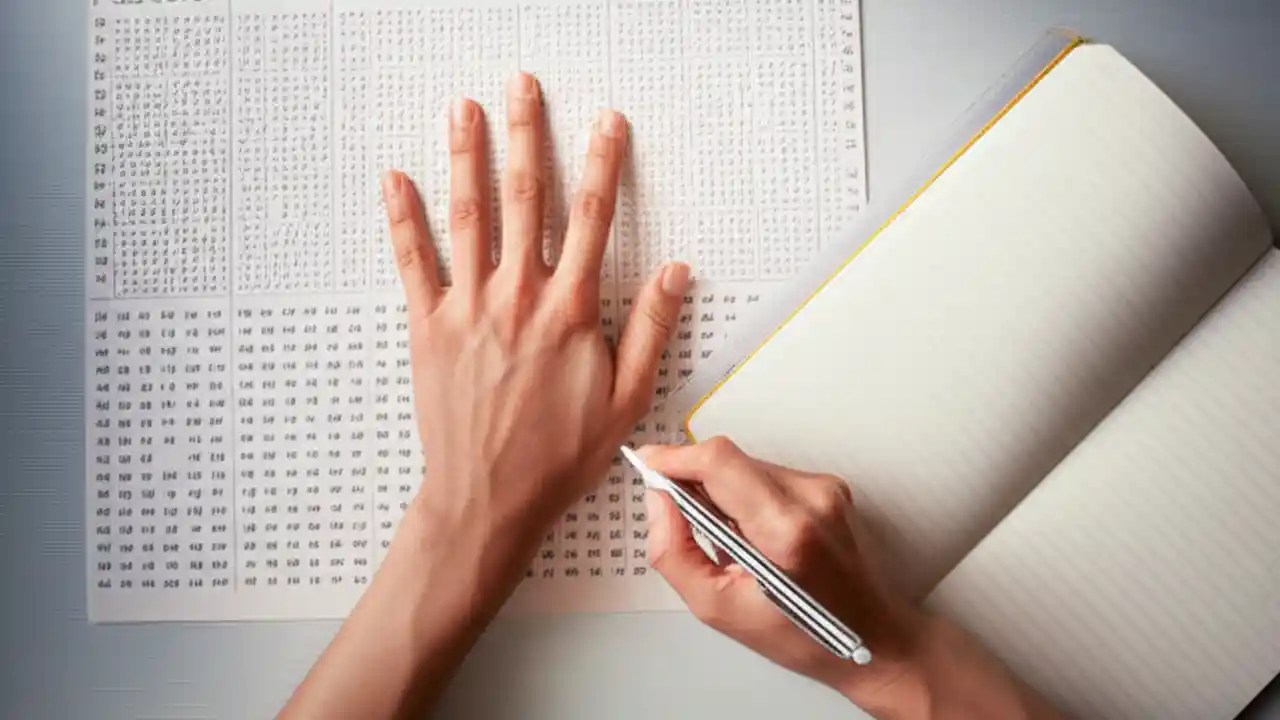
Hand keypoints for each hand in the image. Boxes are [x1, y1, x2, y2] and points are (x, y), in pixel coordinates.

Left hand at [383, 72, 688, 564]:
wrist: (488, 498)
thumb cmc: (557, 456)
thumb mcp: (626, 400)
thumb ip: (651, 330)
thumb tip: (676, 274)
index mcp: (569, 312)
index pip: (593, 220)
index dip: (602, 164)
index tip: (606, 124)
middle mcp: (517, 298)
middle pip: (525, 200)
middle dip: (526, 137)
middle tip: (523, 89)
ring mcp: (468, 308)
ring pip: (468, 217)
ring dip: (465, 158)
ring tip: (464, 111)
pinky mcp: (429, 328)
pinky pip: (413, 262)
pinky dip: (402, 219)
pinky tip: (395, 180)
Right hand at [641, 438, 921, 704]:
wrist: (873, 638)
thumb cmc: (805, 634)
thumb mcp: (719, 609)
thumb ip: (675, 552)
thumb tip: (657, 501)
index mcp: (786, 531)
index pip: (719, 462)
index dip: (675, 457)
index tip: (648, 464)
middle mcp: (812, 498)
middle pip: (730, 460)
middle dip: (695, 479)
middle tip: (682, 517)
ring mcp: (825, 488)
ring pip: (747, 465)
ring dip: (724, 491)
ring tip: (729, 540)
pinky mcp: (829, 486)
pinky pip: (769, 475)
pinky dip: (748, 497)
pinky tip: (754, 535)